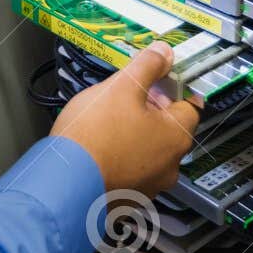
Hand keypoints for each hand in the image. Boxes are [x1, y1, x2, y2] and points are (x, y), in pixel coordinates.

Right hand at [50, 41, 200, 200]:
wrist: (63, 185)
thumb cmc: (95, 135)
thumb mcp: (122, 87)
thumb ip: (147, 66)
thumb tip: (164, 52)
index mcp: (176, 137)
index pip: (189, 105)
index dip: (171, 87)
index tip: (154, 79)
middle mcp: (170, 166)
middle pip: (168, 129)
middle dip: (149, 111)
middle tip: (123, 99)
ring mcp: (149, 187)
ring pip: (148, 151)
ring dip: (134, 136)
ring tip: (106, 124)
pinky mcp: (127, 199)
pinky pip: (129, 171)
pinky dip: (119, 159)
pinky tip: (98, 149)